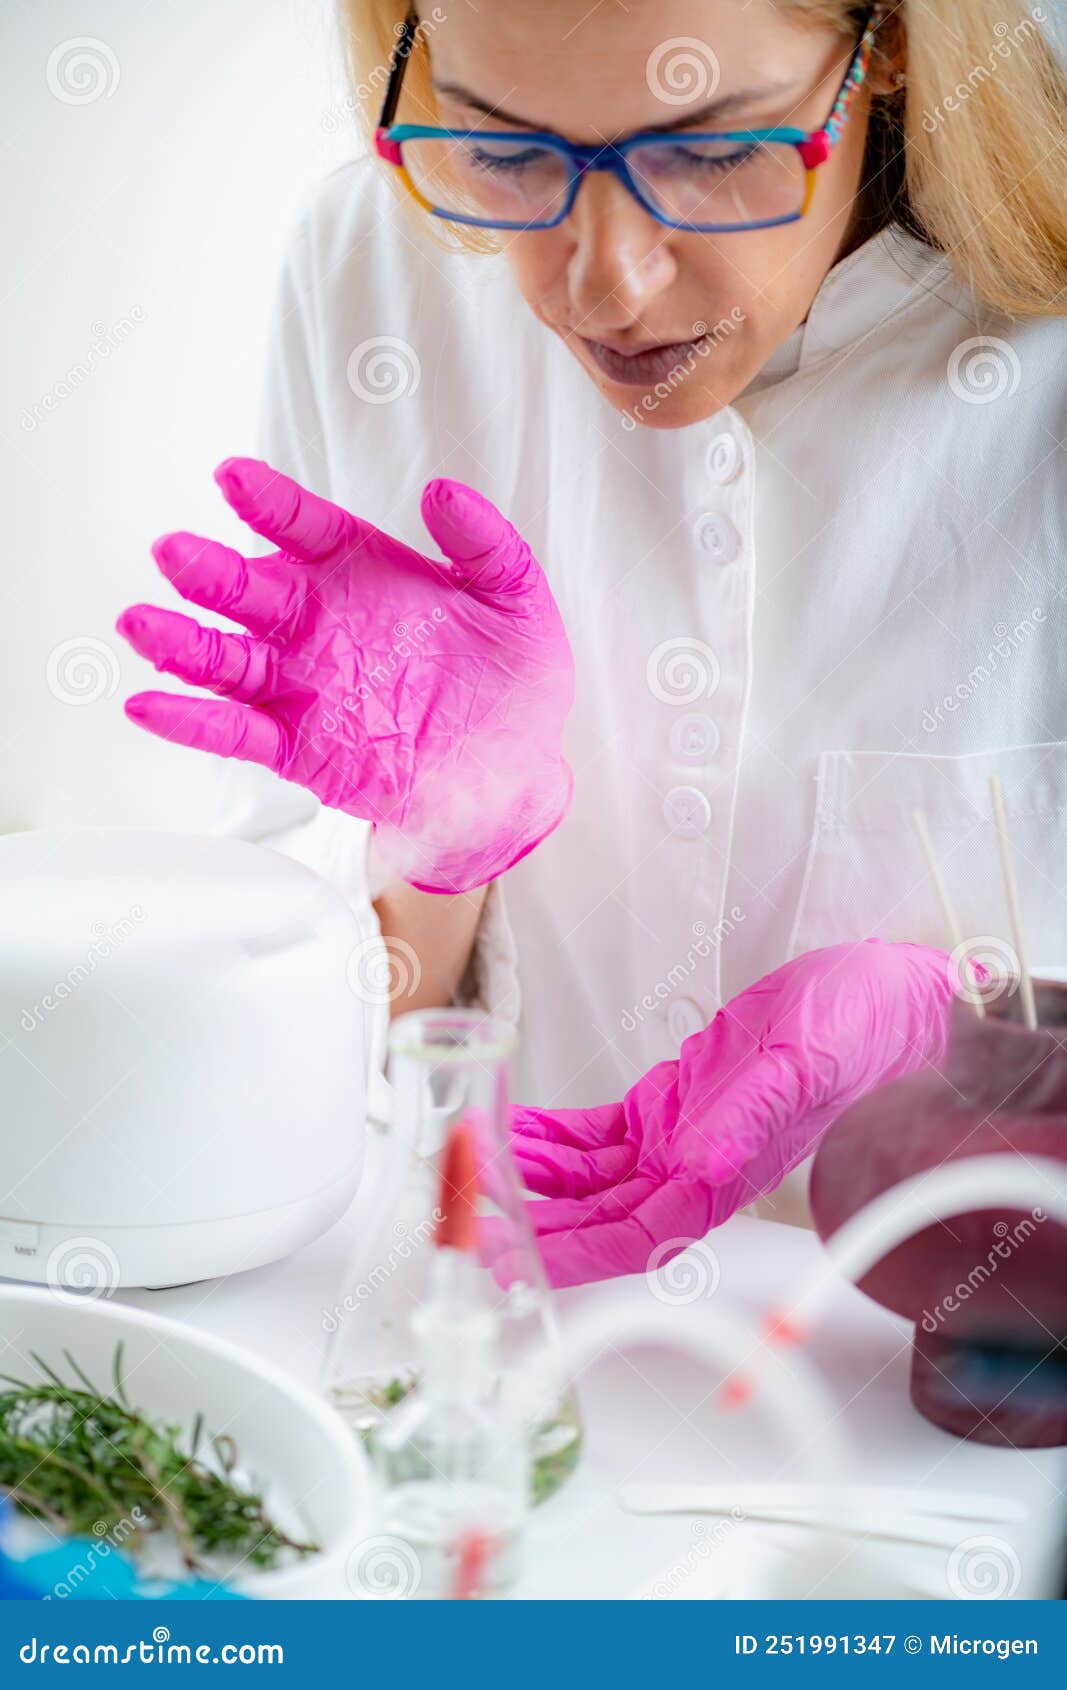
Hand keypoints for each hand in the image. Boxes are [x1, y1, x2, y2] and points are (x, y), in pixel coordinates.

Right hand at [117, 458, 573, 892]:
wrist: (514, 773)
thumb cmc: (513, 681)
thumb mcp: (517, 600)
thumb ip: (483, 543)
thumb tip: (441, 492)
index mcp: (360, 573)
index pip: (302, 528)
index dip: (269, 503)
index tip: (232, 477)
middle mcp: (317, 624)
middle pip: (248, 592)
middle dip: (208, 572)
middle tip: (174, 552)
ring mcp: (301, 685)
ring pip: (225, 660)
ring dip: (179, 643)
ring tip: (139, 623)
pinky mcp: (297, 745)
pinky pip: (235, 731)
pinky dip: (191, 722)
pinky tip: (148, 705)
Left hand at [511, 941, 953, 1286]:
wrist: (883, 999)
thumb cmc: (858, 1033)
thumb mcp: (801, 1064)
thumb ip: (747, 1119)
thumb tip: (699, 1168)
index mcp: (725, 1175)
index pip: (634, 1237)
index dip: (570, 1255)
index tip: (510, 1261)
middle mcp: (697, 1168)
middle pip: (596, 1216)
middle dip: (530, 1221)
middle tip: (462, 1214)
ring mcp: (681, 1137)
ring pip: (589, 1178)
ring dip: (530, 1175)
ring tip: (470, 1162)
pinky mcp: (672, 1103)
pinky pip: (598, 1132)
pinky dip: (553, 1133)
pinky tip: (514, 1128)